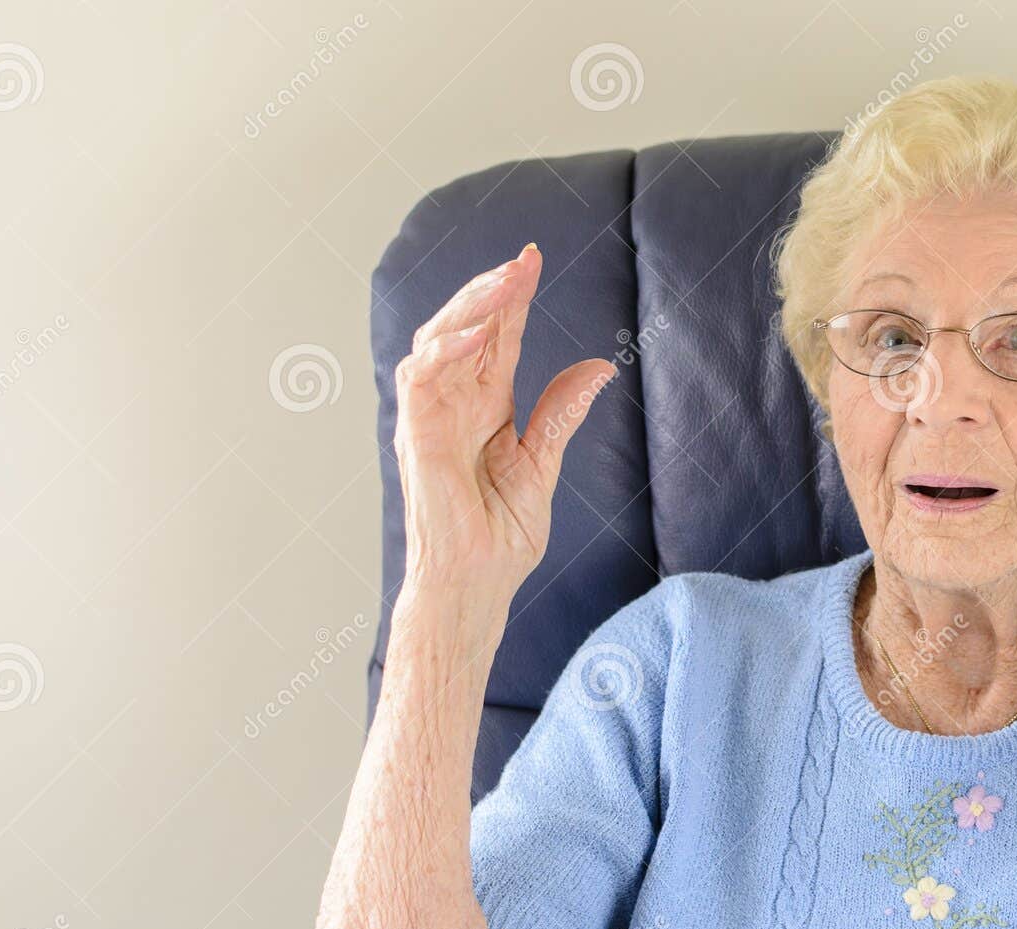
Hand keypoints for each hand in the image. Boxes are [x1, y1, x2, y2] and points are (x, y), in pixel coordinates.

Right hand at [393, 243, 614, 601]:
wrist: (477, 581)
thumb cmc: (501, 536)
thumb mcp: (541, 463)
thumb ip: (561, 412)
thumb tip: (601, 367)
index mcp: (484, 406)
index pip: (497, 338)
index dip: (512, 298)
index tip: (533, 259)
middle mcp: (453, 402)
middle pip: (467, 327)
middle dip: (493, 290)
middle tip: (524, 262)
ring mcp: (430, 414)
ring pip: (438, 338)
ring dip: (469, 306)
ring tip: (505, 282)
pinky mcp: (415, 432)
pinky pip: (420, 375)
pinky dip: (444, 349)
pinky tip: (476, 333)